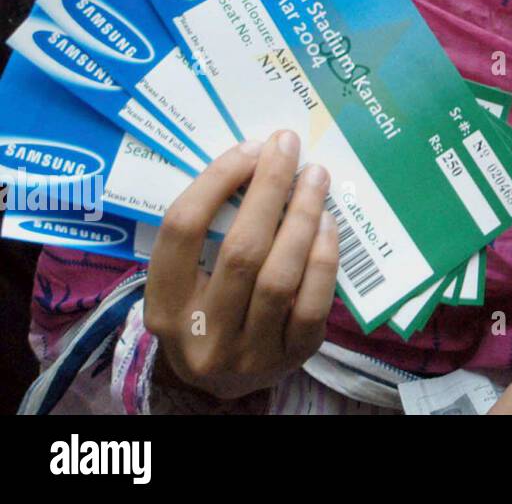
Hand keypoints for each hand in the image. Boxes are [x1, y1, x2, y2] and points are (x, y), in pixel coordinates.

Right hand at [144, 131, 337, 400]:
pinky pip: (313, 302)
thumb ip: (206, 232)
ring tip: (314, 178)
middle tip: (288, 147)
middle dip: (269, 189)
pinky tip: (328, 223)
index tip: (249, 147)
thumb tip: (255, 160)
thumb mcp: (185, 280)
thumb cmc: (204, 310)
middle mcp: (201, 334)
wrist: (223, 383)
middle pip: (240, 250)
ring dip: (302, 217)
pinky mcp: (292, 358)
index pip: (182, 231)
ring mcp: (249, 352)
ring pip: (280, 276)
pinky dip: (324, 257)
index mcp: (163, 306)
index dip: (216, 181)